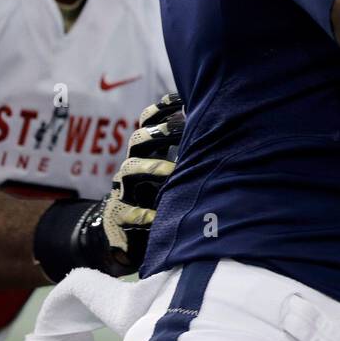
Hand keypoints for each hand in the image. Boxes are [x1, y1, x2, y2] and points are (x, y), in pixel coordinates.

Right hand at [100, 93, 183, 269]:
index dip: (161, 109)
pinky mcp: (118, 217)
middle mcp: (133, 166)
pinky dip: (142, 213)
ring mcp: (123, 190)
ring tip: (171, 171)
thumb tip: (221, 130)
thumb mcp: (173, 176)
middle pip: (138, 139)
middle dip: (160, 132)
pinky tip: (156, 216)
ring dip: (153, 167)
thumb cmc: (158, 201)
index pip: (148, 122)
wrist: (125, 239)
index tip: (182, 101)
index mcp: (148, 153)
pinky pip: (127, 212)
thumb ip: (188, 155)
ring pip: (129, 169)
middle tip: (182, 129)